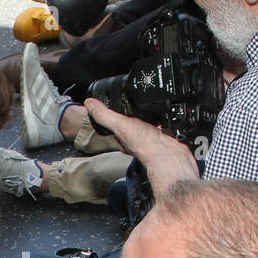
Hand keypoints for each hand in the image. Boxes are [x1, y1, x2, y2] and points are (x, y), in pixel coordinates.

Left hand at [83, 98, 198, 193]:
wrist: (169, 154)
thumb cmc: (145, 145)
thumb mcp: (120, 124)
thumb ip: (104, 114)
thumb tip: (89, 103)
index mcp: (123, 136)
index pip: (113, 125)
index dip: (111, 116)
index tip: (110, 106)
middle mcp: (136, 139)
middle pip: (130, 124)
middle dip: (131, 115)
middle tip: (130, 105)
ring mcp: (150, 138)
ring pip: (145, 124)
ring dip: (147, 117)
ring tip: (147, 108)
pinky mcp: (163, 136)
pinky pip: (160, 125)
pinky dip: (161, 120)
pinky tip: (162, 117)